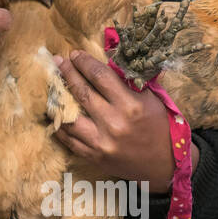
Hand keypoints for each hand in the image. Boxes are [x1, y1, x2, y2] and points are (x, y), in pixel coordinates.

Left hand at [51, 51, 178, 192]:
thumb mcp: (151, 99)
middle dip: (67, 73)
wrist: (164, 164)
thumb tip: (107, 61)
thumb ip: (129, 82)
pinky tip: (56, 113)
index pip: (100, 76)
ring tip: (53, 87)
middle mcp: (113, 122)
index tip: (74, 54)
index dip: (84, 62)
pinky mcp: (94, 156)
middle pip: (82, 92)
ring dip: (57, 99)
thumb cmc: (159, 126)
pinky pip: (68, 139)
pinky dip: (59, 125)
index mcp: (130, 105)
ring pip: (68, 116)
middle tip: (58, 62)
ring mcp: (101, 141)